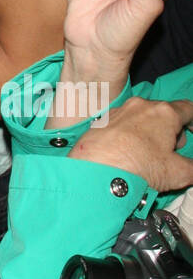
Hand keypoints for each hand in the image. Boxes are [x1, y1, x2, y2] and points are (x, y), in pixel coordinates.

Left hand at [71, 95, 192, 190]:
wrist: (95, 172)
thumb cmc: (140, 168)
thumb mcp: (178, 173)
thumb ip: (192, 168)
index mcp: (165, 112)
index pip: (188, 109)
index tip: (192, 131)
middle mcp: (141, 105)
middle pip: (164, 113)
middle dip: (171, 130)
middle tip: (171, 151)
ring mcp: (119, 111)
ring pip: (141, 117)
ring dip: (149, 132)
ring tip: (147, 154)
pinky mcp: (101, 121)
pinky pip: (122, 124)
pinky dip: (129, 134)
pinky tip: (125, 153)